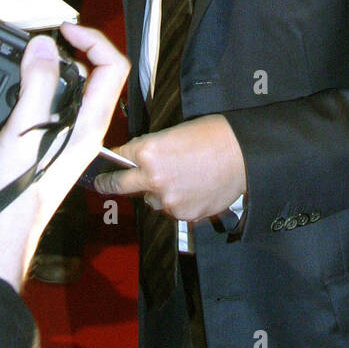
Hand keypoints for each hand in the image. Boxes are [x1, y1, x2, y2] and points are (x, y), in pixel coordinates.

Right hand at [0, 24, 128, 285]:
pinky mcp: (40, 148)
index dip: (93, 40)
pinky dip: (5, 119)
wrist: (1, 228)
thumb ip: (38, 83)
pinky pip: (28, 119)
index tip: (65, 30)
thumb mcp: (27, 127)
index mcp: (89, 121)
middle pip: (80, 77)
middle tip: (26, 54)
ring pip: (50, 96)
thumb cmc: (22, 190)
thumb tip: (45, 47)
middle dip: (48, 63)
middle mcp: (81, 128)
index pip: (111, 67)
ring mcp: (62, 138)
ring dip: (19, 93)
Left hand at [94, 115, 246, 223]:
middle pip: (119, 185)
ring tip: (179, 179)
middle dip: (109, 183)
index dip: (112, 160)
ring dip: (156, 192)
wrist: (245, 155)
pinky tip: (193, 189)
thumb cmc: (214, 135)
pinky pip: (172, 210)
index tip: (104, 167)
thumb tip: (138, 159)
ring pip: (151, 200)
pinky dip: (178, 202)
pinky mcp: (184, 215)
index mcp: (147, 152)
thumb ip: (152, 148)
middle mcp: (152, 179)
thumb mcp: (175, 132)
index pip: (118, 158)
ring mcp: (168, 201)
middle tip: (103, 183)